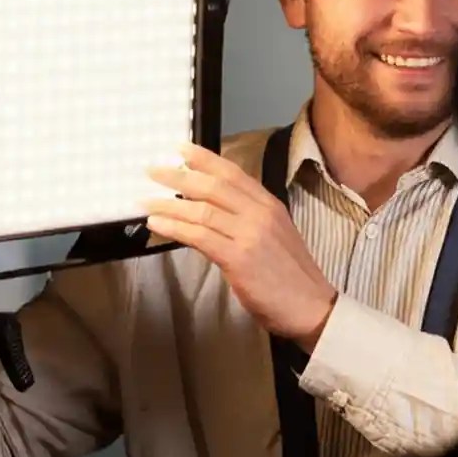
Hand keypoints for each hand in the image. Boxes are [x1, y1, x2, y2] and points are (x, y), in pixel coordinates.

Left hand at [144, 143, 337, 351]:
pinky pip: (199, 236)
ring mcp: (250, 234)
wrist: (312, 307)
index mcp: (269, 205)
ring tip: (145, 201)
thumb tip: (210, 210)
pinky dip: (175, 227)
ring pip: (202, 210)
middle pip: (213, 187)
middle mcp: (260, 213)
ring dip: (169, 204)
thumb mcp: (273, 236)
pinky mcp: (239, 258)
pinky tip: (157, 224)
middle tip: (152, 171)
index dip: (204, 159)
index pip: (232, 173)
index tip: (180, 149)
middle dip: (178, 176)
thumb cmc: (290, 276)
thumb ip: (246, 219)